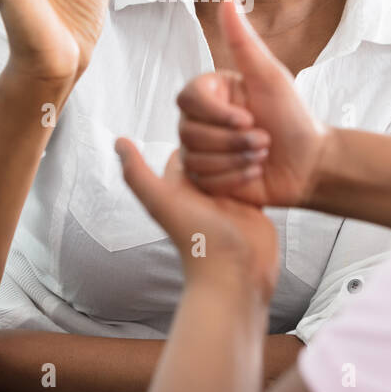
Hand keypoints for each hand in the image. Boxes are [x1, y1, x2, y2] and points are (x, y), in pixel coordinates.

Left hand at [116, 140, 279, 302]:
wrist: (235, 273)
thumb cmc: (197, 239)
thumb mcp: (162, 202)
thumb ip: (137, 174)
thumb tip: (118, 140)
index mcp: (178, 184)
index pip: (189, 144)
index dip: (202, 129)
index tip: (218, 118)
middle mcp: (201, 188)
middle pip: (215, 148)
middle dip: (231, 138)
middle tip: (249, 130)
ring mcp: (227, 196)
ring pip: (236, 158)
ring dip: (248, 149)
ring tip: (263, 143)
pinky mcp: (250, 204)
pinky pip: (254, 176)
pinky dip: (262, 165)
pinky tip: (272, 155)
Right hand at [177, 0, 327, 206]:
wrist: (310, 163)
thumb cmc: (293, 116)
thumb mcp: (270, 76)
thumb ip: (243, 41)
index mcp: (211, 92)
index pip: (188, 99)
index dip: (217, 114)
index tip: (249, 118)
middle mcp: (202, 119)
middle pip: (188, 132)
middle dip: (233, 141)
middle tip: (265, 139)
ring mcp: (202, 149)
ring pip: (194, 159)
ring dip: (236, 160)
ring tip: (262, 154)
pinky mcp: (206, 178)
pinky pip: (202, 181)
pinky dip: (233, 179)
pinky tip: (254, 171)